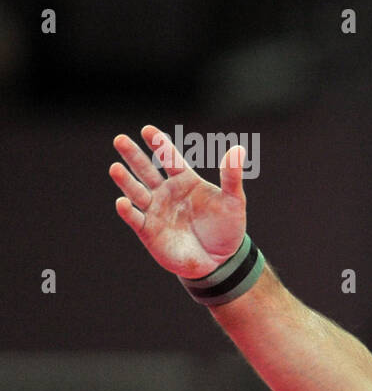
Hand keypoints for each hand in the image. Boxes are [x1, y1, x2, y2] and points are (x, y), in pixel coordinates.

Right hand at [111, 125, 246, 278]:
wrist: (221, 260)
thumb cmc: (227, 228)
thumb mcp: (234, 201)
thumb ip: (232, 176)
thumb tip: (237, 149)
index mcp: (186, 181)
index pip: (170, 158)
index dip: (159, 144)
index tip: (147, 130)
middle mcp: (166, 192)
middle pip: (146, 170)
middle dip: (133, 155)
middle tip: (119, 139)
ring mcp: (156, 211)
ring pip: (137, 191)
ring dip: (126, 180)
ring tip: (115, 167)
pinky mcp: (149, 230)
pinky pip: (136, 218)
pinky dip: (128, 210)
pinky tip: (122, 201)